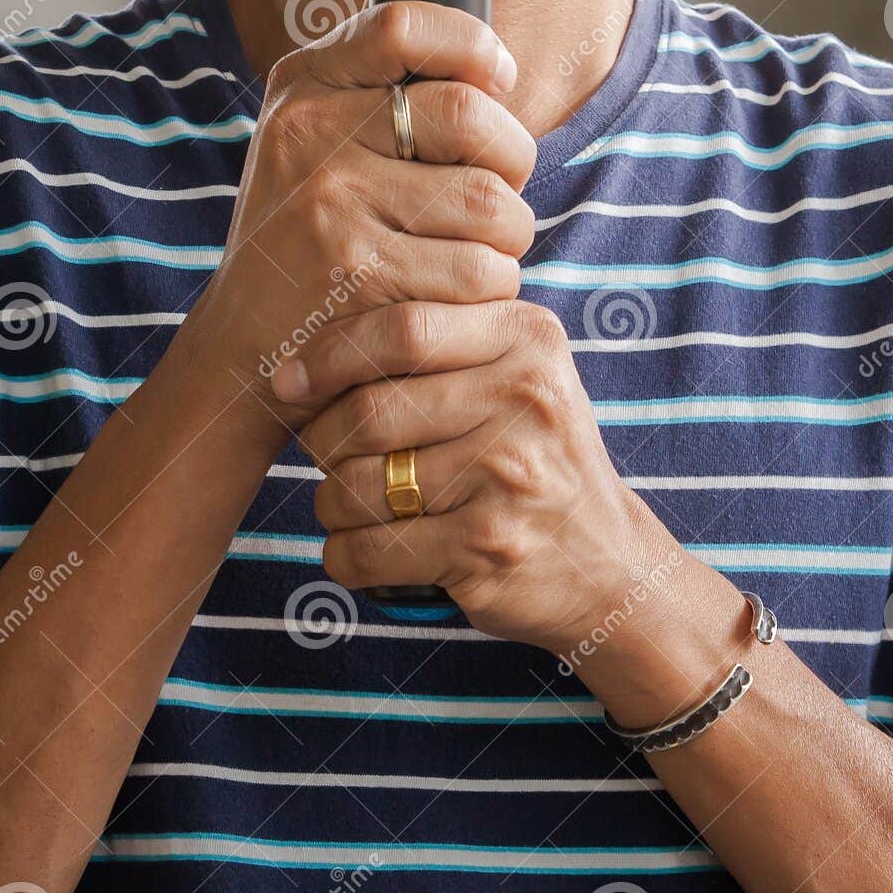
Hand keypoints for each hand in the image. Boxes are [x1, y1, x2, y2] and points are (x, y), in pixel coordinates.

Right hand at [191, 2, 536, 449]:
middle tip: (499, 196)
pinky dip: (491, 292)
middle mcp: (310, 134)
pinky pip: (480, 271)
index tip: (500, 80)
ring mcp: (334, 205)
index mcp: (302, 89)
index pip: (403, 25)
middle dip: (512, 160)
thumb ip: (373, 99)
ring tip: (479, 256)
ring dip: (508, 240)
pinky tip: (461, 301)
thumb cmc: (301, 247)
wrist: (242, 351)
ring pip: (490, 203)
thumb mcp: (308, 149)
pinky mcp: (363, 276)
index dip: (473, 45)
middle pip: (471, 117)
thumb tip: (493, 72)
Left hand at [277, 299, 687, 653]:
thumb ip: (442, 338)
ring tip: (348, 506)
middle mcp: (526, 399)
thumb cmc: (533, 459)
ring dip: (331, 503)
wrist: (607, 563)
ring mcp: (510, 475)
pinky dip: (346, 556)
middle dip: (323, 440)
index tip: (286, 381)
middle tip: (323, 456)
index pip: (401, 328)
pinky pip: (370, 548)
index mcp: (528, 338)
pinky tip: (362, 552)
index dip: (327, 354)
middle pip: (371, 409)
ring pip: (360, 483)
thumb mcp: (517, 376)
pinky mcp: (488, 545)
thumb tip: (308, 333)